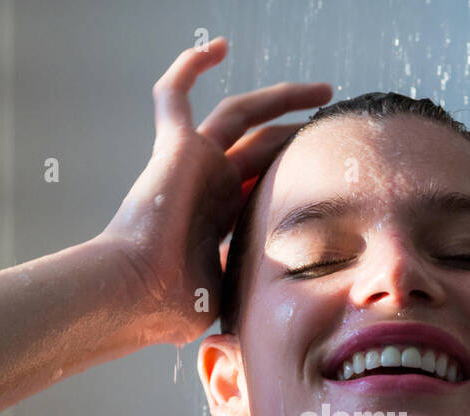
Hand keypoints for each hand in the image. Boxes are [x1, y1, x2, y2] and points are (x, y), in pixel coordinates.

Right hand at [93, 36, 331, 347]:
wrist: (138, 293)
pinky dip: (190, 66)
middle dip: (297, 134)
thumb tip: (284, 313)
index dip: (291, 177)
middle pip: (262, 147)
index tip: (329, 172)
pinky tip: (219, 47)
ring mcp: (192, 163)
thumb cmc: (174, 306)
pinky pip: (174, 94)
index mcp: (219, 220)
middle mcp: (208, 186)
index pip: (261, 187)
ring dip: (281, 98)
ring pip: (240, 114)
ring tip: (324, 92)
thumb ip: (253, 291)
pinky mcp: (174, 147)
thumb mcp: (230, 299)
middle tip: (331, 122)